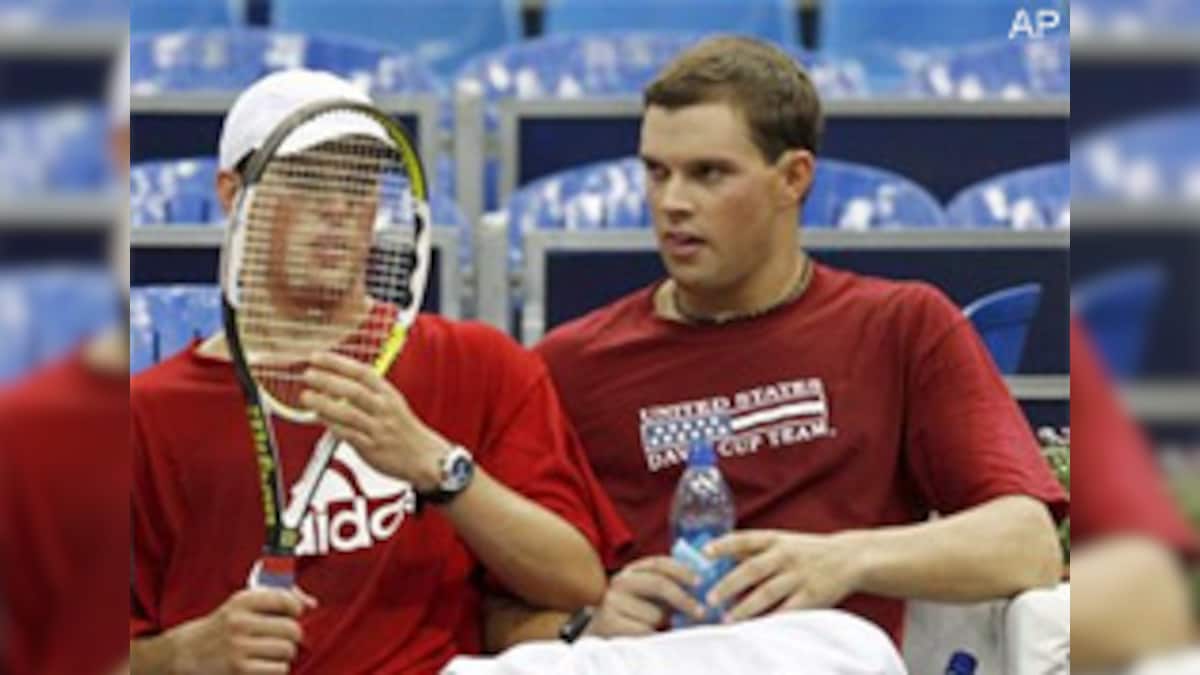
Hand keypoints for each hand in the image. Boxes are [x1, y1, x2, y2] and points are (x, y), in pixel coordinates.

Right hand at [172, 587, 316, 673]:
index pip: (286, 600)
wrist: (184, 654)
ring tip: (266, 653)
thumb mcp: (243, 605)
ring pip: (287, 652)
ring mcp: (238, 649)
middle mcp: (239, 623)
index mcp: (242, 601)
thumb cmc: (222, 629)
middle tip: (277, 638)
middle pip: (293, 630)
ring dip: (283, 655)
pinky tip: (261, 666)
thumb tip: (311, 603)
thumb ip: (279, 597)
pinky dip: (275, 670)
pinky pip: (279, 670)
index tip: (289, 614)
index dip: (295, 609)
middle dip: (290, 637)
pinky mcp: (240, 672)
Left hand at [300, 351, 447, 489]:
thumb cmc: (403, 429)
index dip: (338, 363)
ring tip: (307, 396)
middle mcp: (384, 408)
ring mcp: (378, 428)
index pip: (361, 372)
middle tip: (308, 375)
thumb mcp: (391, 402)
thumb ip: (367, 393)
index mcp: (388, 394)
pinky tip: (321, 419)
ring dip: (324, 404)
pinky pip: (349, 435)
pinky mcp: (372, 447)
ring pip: (349, 413)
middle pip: (354, 390)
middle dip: (328, 381)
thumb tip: (335, 383)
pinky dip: (332, 426)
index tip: (318, 357)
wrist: (424, 456)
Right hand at [585, 556, 706, 637]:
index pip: (658, 563)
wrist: (601, 634)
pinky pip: (645, 632)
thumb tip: (702, 583)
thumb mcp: (649, 595)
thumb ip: (669, 586)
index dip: (682, 570)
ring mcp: (612, 602)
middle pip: (659, 584)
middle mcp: (619, 582)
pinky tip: (647, 635)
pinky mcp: (610, 623)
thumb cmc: (634, 614)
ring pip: (655, 614)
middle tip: (701, 612)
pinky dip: (654, 636)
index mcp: (631, 571)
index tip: (700, 582)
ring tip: (653, 626)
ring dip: (663, 624)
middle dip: (684, 599)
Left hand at [705, 530, 863, 622]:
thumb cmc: (804, 551)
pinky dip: (772, 620)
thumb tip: (715, 557)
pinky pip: (788, 611)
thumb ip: (752, 549)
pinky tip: (757, 629)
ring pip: (767, 593)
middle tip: (709, 599)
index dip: (724, 545)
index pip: (744, 539)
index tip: (704, 553)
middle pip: (752, 569)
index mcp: (775, 539)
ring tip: (727, 620)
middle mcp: (785, 555)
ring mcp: (799, 575)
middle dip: (729, 584)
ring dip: (745, 608)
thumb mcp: (780, 541)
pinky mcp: (813, 596)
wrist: (848, 558)